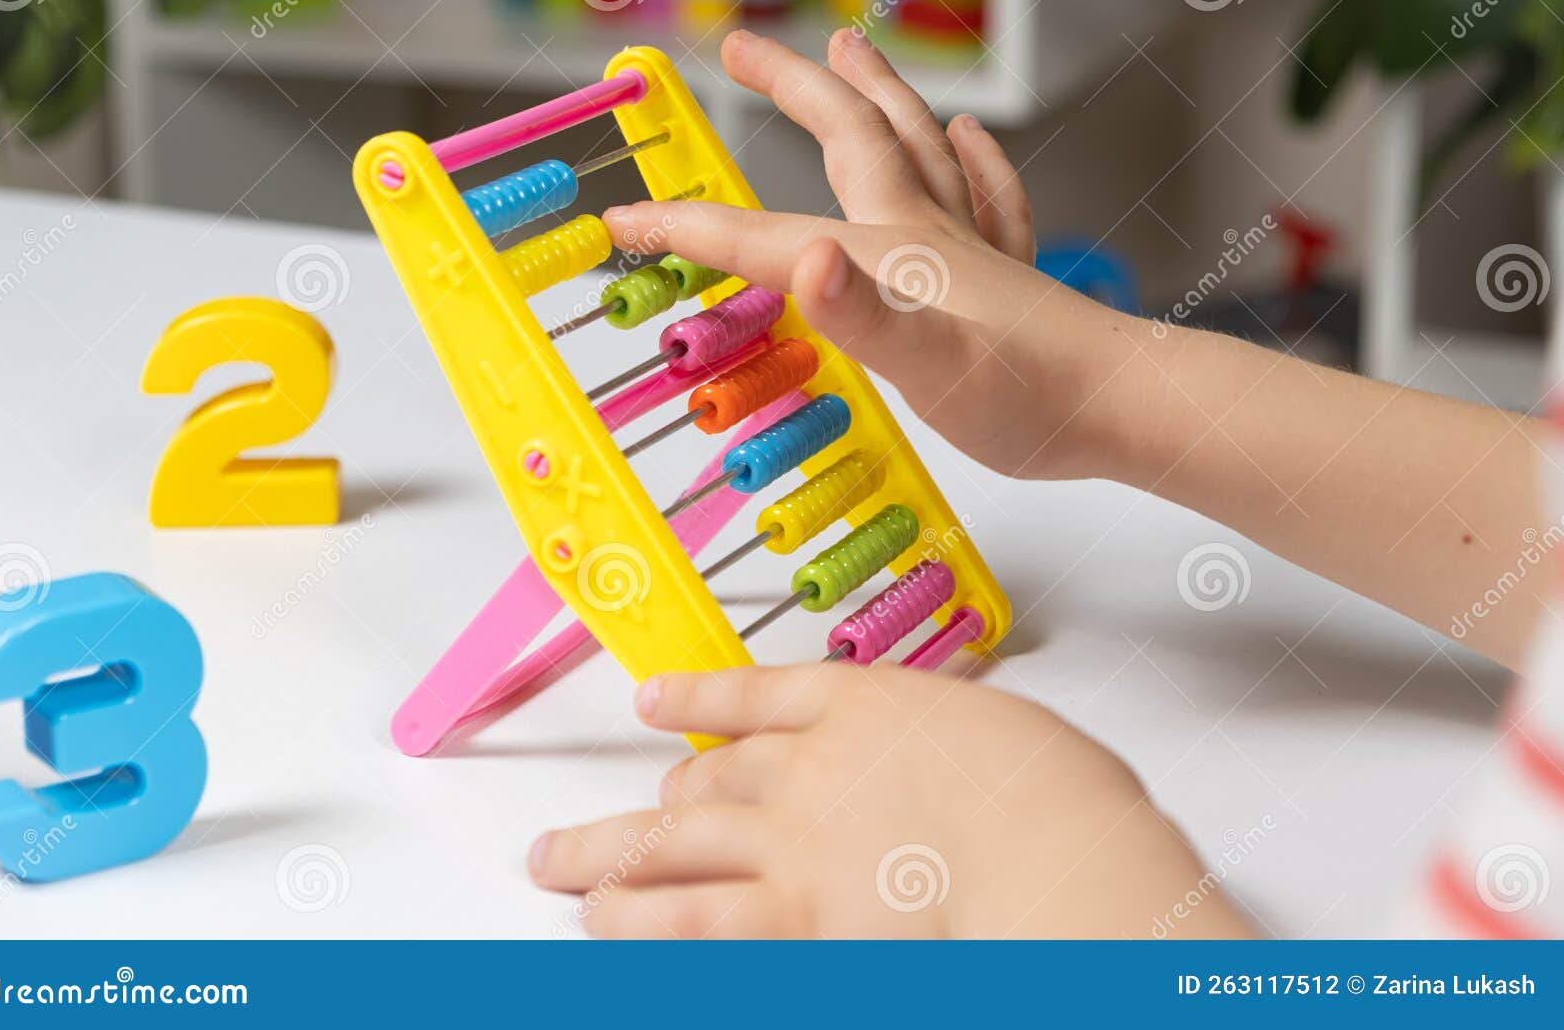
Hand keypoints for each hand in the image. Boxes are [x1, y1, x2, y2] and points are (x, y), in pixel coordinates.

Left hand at [528, 664, 1251, 938]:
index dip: (700, 696)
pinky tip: (602, 917)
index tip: (658, 696)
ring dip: (607, 853)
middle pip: (712, 774)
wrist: (1049, 855)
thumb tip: (955, 767)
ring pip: (672, 842)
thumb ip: (953, 748)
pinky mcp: (788, 918)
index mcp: (866, 707)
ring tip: (558, 863)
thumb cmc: (1056, 799)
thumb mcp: (1006, 736)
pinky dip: (639, 918)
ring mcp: (791, 843)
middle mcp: (811, 767)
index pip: (759, 693)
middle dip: (667, 792)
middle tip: (640, 804)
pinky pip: (692, 920)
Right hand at [603, 29, 1160, 483]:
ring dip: (875, 92)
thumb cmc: (1028, 397)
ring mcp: (965, 247)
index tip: (619, 219)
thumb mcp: (928, 368)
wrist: (1124, 404)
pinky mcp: (1003, 274)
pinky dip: (968, 159)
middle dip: (790, 88)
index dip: (683, 229)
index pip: (758, 234)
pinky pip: (983, 196)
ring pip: (913, 145)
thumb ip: (861, 316)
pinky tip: (965, 140)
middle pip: (847, 135)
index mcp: (883, 252)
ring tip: (851, 46)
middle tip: (744, 48)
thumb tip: (801, 258)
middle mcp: (921, 232)